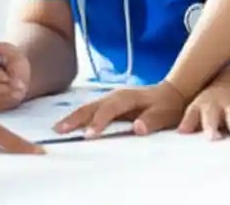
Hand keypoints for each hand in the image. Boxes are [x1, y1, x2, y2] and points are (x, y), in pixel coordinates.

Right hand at [52, 80, 189, 137]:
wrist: (171, 94)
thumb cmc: (167, 106)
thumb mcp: (164, 114)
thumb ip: (152, 121)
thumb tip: (137, 128)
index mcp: (127, 97)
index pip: (109, 110)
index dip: (98, 122)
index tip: (88, 136)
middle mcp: (115, 96)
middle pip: (91, 106)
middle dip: (75, 118)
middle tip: (59, 130)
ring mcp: (110, 99)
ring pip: (88, 107)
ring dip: (72, 117)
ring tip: (58, 129)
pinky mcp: (108, 104)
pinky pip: (90, 110)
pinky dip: (78, 117)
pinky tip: (68, 125)